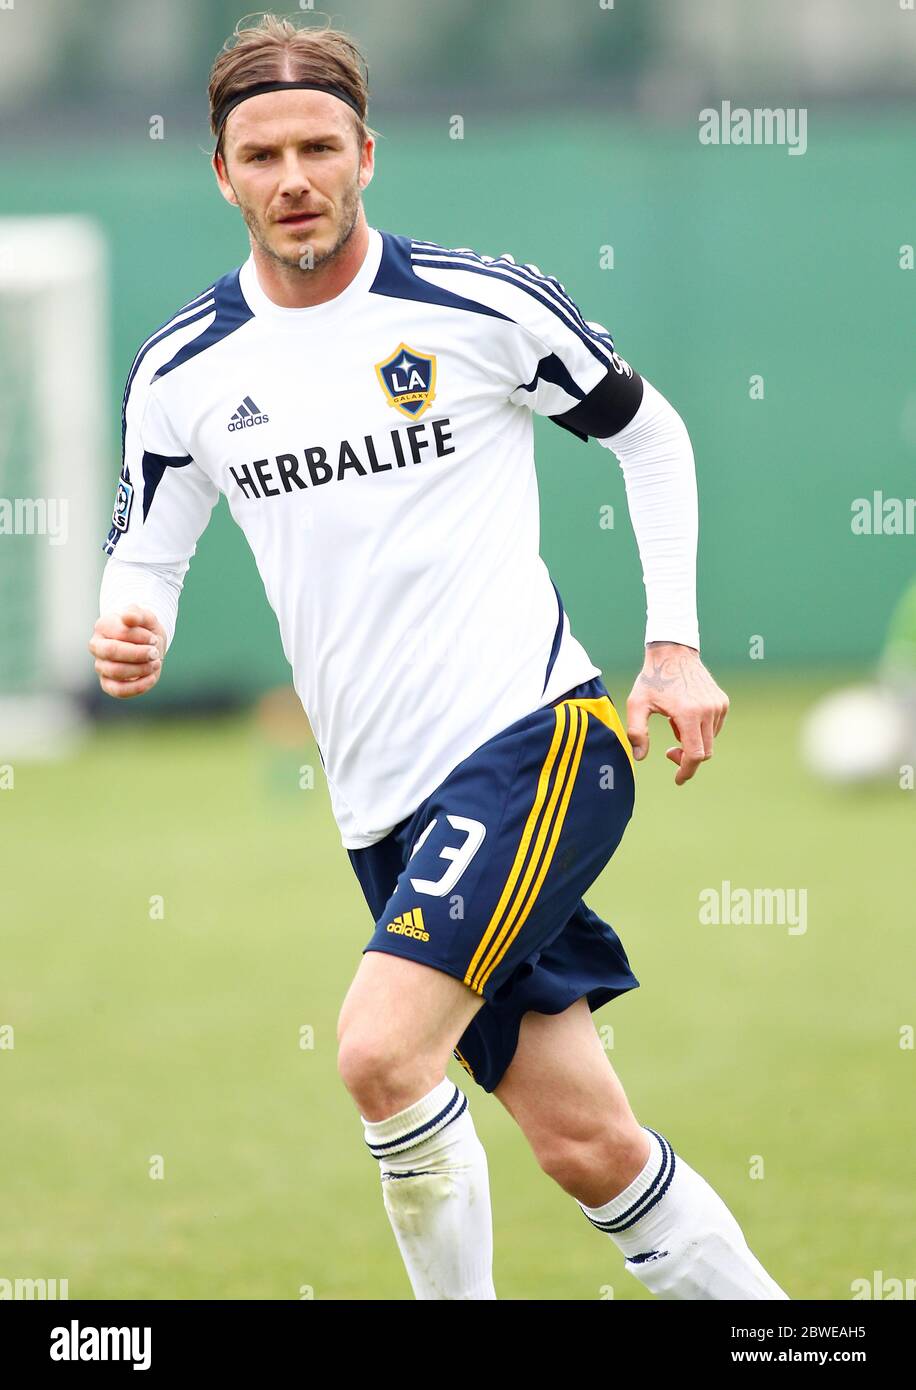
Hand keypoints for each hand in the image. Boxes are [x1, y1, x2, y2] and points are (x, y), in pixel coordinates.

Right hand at [88, 605, 166, 698]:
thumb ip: (137, 614)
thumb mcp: (146, 616)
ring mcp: (101, 666)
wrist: (148, 643)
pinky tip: (151, 677)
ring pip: (116, 671)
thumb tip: (127, 618)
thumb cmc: (145, 628)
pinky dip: (138, 686)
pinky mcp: (108, 684)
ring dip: (141, 669)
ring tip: (155, 663)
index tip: (154, 639)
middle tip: (155, 653)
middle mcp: (97, 646)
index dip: (141, 637)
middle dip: (138, 654)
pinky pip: (118, 691)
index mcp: (103, 625)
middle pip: (111, 651)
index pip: (120, 633)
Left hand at [626, 642, 728, 784]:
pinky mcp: (722, 701)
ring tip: (674, 725)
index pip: (695, 754)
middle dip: (687, 759)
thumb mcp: (637, 704)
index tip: (678, 779)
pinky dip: (700, 730)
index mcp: (688, 713)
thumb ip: (636, 732)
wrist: (673, 653)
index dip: (687, 770)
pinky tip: (684, 717)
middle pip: (705, 751)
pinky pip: (714, 727)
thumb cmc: (652, 679)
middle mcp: (708, 710)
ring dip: (693, 742)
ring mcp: (718, 705)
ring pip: (710, 740)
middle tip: (669, 753)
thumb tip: (640, 757)